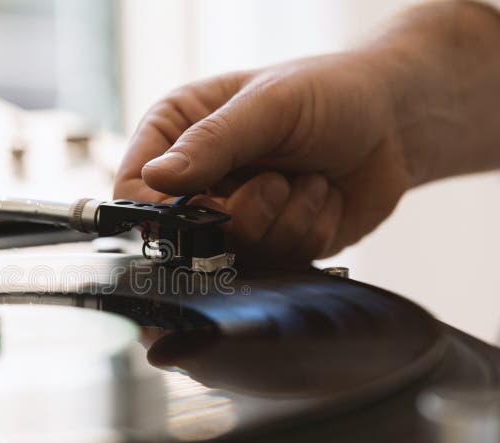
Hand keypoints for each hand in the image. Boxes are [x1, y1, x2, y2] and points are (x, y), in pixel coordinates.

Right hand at [114, 52, 412, 263]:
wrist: (394, 121)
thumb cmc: (329, 93)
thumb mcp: (268, 105)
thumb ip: (212, 142)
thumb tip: (158, 177)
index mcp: (179, 134)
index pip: (135, 188)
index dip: (159, 209)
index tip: (200, 204)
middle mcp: (201, 180)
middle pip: (184, 234)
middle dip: (242, 212)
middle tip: (276, 178)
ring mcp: (237, 215)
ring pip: (234, 253)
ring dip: (283, 217)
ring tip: (307, 179)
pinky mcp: (273, 243)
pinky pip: (278, 261)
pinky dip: (308, 230)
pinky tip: (321, 197)